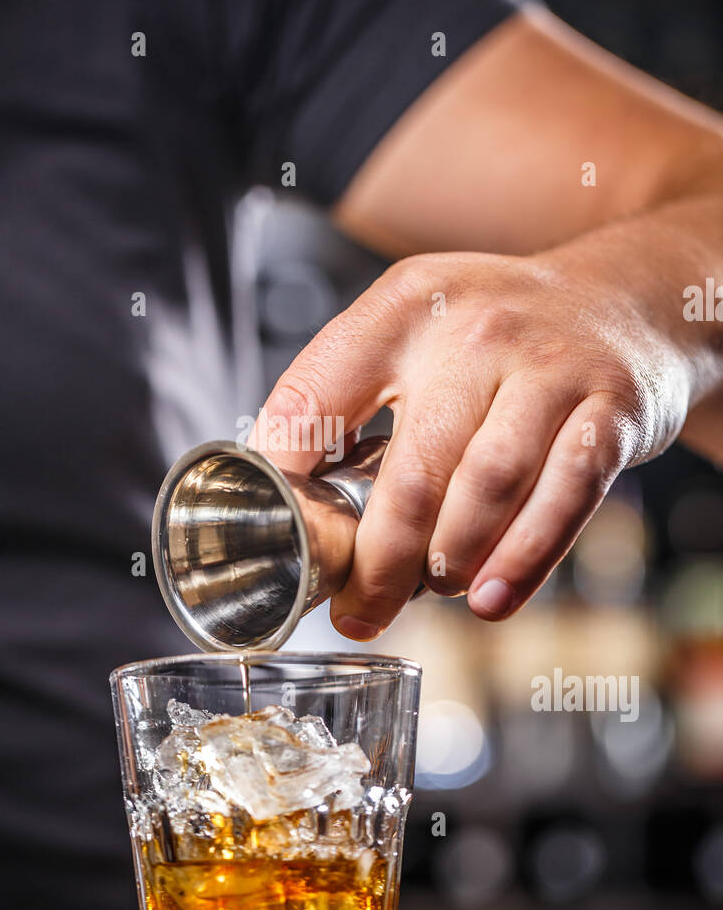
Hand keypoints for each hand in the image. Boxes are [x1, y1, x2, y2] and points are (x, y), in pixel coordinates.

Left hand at [249, 243, 693, 636]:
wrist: (624, 299)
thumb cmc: (497, 333)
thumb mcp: (411, 326)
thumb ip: (347, 393)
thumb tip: (289, 494)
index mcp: (403, 308)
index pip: (315, 397)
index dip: (286, 478)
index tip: (284, 537)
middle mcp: (474, 331)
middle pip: (410, 473)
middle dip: (377, 564)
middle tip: (358, 611)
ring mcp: (549, 369)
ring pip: (486, 490)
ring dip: (447, 564)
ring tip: (429, 593)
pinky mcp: (610, 412)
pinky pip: (563, 500)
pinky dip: (522, 562)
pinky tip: (489, 599)